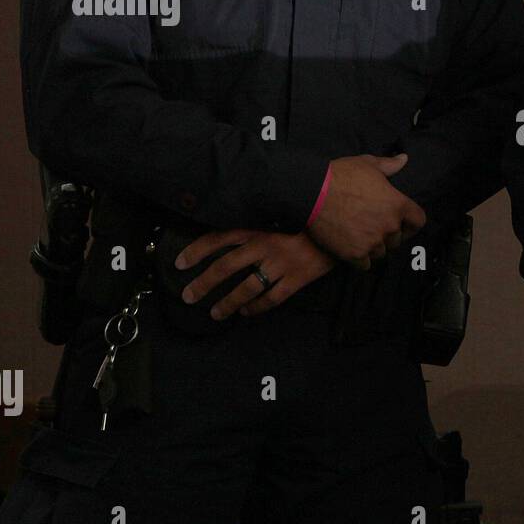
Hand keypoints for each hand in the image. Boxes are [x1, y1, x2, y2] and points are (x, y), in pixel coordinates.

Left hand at [174, 229, 335, 319]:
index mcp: (259, 227)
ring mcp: (281, 264)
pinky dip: (256, 308)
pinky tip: (247, 312)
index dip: (197, 251)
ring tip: (215, 313)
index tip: (179, 263)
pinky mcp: (297, 279)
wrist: (344, 225)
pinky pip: (272, 298)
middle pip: (225, 267)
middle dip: (203, 283)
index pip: (219, 238)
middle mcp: (265, 246)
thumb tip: (234, 224)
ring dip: (227, 303)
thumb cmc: (310, 216)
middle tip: (188, 296)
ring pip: (246, 289)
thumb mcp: (282, 210)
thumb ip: (259, 217)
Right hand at [305, 153, 427, 268]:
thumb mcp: (367, 164)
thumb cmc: (340, 175)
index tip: (404, 225)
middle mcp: (389, 226)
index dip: (411, 224)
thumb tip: (403, 159)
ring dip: (373, 248)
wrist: (312, 192)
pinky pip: (365, 265)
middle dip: (388, 235)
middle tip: (374, 228)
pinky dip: (360, 260)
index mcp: (397, 204)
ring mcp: (372, 242)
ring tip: (361, 238)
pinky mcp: (355, 254)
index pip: (418, 221)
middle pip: (397, 240)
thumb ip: (389, 165)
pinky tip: (353, 251)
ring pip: (381, 253)